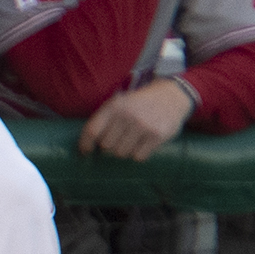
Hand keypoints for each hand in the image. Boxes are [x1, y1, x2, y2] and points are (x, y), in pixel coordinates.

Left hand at [78, 79, 194, 161]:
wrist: (170, 96)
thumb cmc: (138, 103)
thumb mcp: (119, 103)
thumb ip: (104, 119)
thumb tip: (87, 145)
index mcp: (114, 106)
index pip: (92, 131)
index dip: (85, 144)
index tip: (85, 152)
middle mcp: (127, 115)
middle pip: (106, 146)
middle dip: (108, 147)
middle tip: (115, 142)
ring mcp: (143, 126)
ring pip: (121, 153)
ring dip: (123, 151)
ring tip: (130, 141)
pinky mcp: (157, 135)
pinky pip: (138, 157)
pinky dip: (137, 155)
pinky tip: (141, 144)